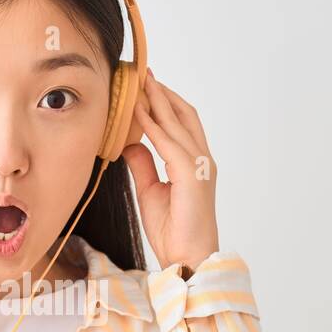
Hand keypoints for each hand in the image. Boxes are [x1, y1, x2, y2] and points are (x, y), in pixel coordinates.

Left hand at [121, 68, 219, 272]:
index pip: (181, 123)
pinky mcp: (192, 175)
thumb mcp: (150, 192)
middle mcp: (201, 159)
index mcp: (194, 163)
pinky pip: (169, 143)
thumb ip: (144, 166)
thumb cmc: (173, 231)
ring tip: (139, 83)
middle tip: (143, 73)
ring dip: (157, 101)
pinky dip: (154, 126)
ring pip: (177, 123)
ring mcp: (199, 166)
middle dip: (162, 92)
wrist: (187, 258)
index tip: (145, 85)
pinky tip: (139, 113)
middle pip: (183, 114)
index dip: (164, 102)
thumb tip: (130, 144)